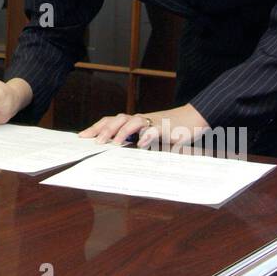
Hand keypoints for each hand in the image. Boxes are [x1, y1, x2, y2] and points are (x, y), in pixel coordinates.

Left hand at [78, 103, 210, 149]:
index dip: (96, 127)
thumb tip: (119, 158)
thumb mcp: (152, 139)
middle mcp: (141, 119)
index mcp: (134, 122)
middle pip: (118, 118)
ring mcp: (153, 121)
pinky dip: (148, 135)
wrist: (194, 118)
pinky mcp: (166, 127)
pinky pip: (155, 129)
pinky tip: (142, 143)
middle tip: (94, 142)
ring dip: (123, 131)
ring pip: (134, 121)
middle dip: (105, 129)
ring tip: (114, 143)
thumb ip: (138, 144)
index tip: (82, 136)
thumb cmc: (171, 130)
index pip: (111, 121)